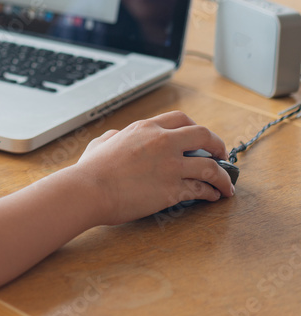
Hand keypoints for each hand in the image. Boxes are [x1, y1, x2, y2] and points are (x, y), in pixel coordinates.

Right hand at [71, 111, 234, 225]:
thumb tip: (116, 137)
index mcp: (145, 128)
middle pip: (204, 136)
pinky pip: (202, 189)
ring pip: (210, 166)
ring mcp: (170, 166)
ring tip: (225, 184)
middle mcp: (162, 142)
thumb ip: (114, 137)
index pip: (180, 119)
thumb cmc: (91, 169)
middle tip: (221, 155)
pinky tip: (213, 196)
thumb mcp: (101, 142)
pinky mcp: (173, 189)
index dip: (195, 128)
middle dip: (217, 146)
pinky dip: (212, 192)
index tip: (199, 139)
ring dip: (222, 176)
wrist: (89, 190)